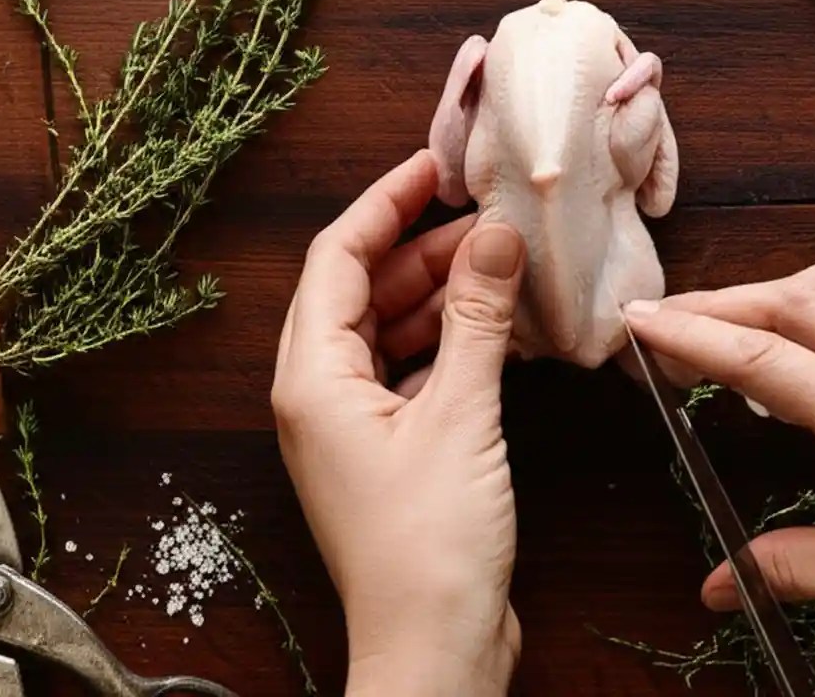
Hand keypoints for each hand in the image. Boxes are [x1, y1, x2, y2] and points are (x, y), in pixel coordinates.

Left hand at [271, 150, 524, 695]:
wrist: (434, 649)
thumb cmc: (428, 548)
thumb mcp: (460, 416)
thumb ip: (478, 319)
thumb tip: (495, 235)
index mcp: (311, 378)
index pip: (336, 257)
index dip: (385, 202)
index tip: (437, 167)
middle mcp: (320, 396)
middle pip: (362, 290)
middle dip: (422, 247)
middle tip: (488, 218)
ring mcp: (354, 427)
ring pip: (391, 331)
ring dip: (442, 295)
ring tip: (503, 264)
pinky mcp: (391, 453)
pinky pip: (414, 372)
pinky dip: (452, 344)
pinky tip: (499, 328)